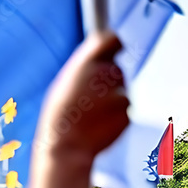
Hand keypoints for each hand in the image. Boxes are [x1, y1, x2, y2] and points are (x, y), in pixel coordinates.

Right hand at [35, 31, 128, 160]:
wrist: (67, 147)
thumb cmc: (60, 117)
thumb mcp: (64, 84)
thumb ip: (84, 68)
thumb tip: (98, 57)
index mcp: (86, 64)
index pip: (111, 40)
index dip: (113, 43)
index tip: (113, 47)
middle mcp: (105, 74)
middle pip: (115, 70)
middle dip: (107, 80)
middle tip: (89, 97)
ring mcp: (119, 93)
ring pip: (120, 90)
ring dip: (109, 99)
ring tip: (89, 114)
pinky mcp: (127, 112)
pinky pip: (123, 110)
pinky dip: (113, 116)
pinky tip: (97, 124)